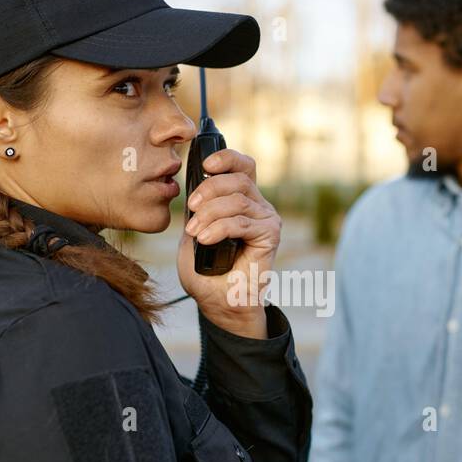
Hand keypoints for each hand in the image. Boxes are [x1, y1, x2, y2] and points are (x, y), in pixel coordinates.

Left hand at [178, 148, 279, 338]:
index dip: (226, 158)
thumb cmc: (206, 271)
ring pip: (237, 200)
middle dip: (210, 189)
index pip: (242, 166)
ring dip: (210, 213)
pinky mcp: (270, 235)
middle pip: (238, 179)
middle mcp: (258, 206)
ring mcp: (266, 219)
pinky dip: (219, 228)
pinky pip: (242, 222)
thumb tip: (193, 190)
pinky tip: (205, 239)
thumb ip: (197, 210)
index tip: (205, 165)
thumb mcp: (193, 233)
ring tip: (196, 232)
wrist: (220, 302)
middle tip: (191, 208)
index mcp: (242, 200)